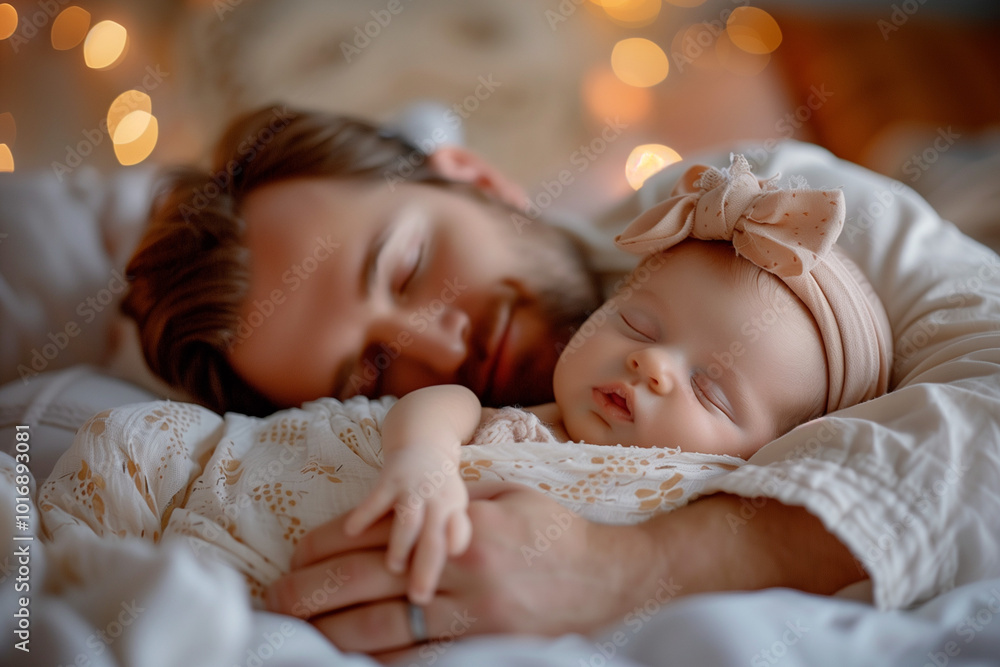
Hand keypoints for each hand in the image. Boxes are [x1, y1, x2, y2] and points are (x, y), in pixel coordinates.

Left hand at [267, 487, 863, 654]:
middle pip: (373, 583)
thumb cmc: (557, 531)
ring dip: (336, 628)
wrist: (610, 578)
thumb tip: (413, 508)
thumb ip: (459, 503)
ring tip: (298, 629)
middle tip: (277, 597)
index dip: (334, 544)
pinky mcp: (486, 645)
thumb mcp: (510, 497)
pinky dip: (384, 656)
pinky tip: (351, 656)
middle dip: (318, 590)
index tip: (298, 550)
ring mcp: (473, 615)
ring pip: (389, 624)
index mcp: (463, 528)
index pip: (383, 536)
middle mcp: (462, 571)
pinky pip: (424, 655)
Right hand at [345, 449, 470, 604]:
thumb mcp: (455, 508)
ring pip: (409, 519)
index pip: (457, 540)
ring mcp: (413, 488)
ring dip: (402, 543)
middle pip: (434, 538)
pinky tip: (350, 532)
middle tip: (418, 597)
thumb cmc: (440, 487)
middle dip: (426, 568)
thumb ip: (455, 533)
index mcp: (455, 511)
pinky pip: (376, 498)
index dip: (452, 565)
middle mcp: (437, 500)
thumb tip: (455, 556)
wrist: (425, 442)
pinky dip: (364, 514)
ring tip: (394, 567)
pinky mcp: (390, 478)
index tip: (441, 591)